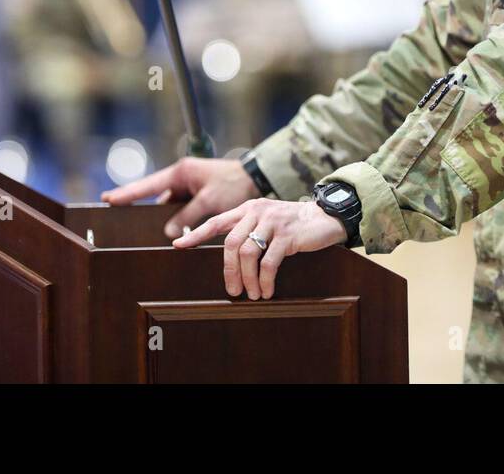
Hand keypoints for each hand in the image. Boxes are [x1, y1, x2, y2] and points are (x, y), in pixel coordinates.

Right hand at [100, 157, 257, 237]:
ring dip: (162, 216)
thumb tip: (168, 233)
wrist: (257, 178)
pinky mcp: (197, 193)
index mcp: (181, 172)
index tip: (107, 199)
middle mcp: (182, 177)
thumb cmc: (235, 184)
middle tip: (114, 210)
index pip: (147, 185)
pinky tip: (172, 231)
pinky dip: (177, 218)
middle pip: (154, 195)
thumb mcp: (210, 202)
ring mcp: (189, 185)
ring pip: (168, 204)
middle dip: (137, 204)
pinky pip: (180, 207)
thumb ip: (188, 216)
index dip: (127, 193)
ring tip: (142, 228)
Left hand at [171, 198, 346, 299]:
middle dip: (229, 271)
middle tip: (233, 291)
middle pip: (231, 243)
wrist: (324, 217)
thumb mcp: (267, 221)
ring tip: (253, 294)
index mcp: (247, 209)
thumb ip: (248, 230)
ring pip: (248, 253)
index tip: (179, 245)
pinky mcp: (287, 234)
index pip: (216, 221)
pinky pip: (269, 261)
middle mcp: (256, 212)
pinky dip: (265, 279)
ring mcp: (272, 221)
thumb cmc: (292, 224)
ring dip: (248, 279)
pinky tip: (268, 290)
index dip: (196, 234)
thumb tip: (231, 257)